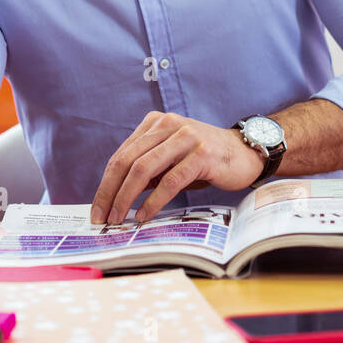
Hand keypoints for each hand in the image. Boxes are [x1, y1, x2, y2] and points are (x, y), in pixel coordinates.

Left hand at [90, 112, 263, 225]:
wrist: (244, 153)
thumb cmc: (204, 159)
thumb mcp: (171, 158)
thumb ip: (147, 169)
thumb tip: (115, 197)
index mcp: (155, 123)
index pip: (121, 155)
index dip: (106, 183)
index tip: (97, 208)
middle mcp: (168, 125)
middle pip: (127, 161)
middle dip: (110, 192)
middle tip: (102, 218)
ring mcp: (185, 137)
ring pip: (144, 169)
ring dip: (126, 198)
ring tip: (119, 219)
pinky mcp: (201, 154)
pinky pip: (170, 180)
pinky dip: (153, 201)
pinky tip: (144, 215)